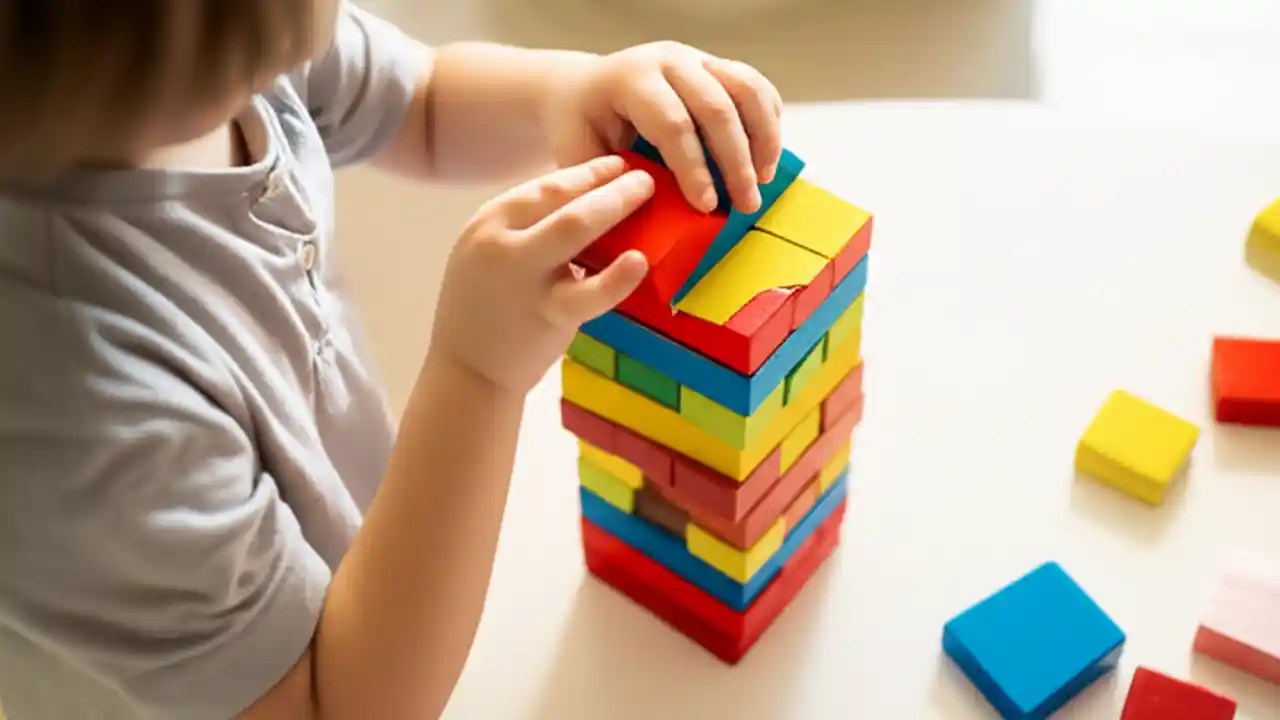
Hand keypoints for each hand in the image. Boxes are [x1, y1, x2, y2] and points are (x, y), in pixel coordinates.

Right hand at [429, 155, 652, 393]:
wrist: (467, 370)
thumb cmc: (489, 308)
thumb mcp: (495, 255)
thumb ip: (529, 229)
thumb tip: (588, 200)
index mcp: (489, 223)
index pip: (544, 186)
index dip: (586, 172)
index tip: (618, 165)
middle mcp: (501, 241)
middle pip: (561, 195)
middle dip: (606, 181)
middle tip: (644, 176)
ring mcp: (524, 277)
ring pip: (573, 227)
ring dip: (614, 204)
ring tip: (647, 195)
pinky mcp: (547, 314)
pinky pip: (589, 292)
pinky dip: (617, 276)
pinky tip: (638, 262)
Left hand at [545, 42, 782, 214]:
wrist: (584, 89)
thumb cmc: (580, 129)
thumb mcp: (577, 154)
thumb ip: (607, 183)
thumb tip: (647, 218)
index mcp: (630, 80)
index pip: (672, 123)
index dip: (693, 168)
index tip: (706, 207)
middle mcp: (668, 60)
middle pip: (717, 107)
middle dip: (736, 161)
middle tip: (746, 205)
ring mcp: (697, 58)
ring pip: (747, 90)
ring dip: (763, 140)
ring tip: (763, 183)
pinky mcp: (718, 66)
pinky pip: (756, 89)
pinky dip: (769, 124)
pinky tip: (766, 161)